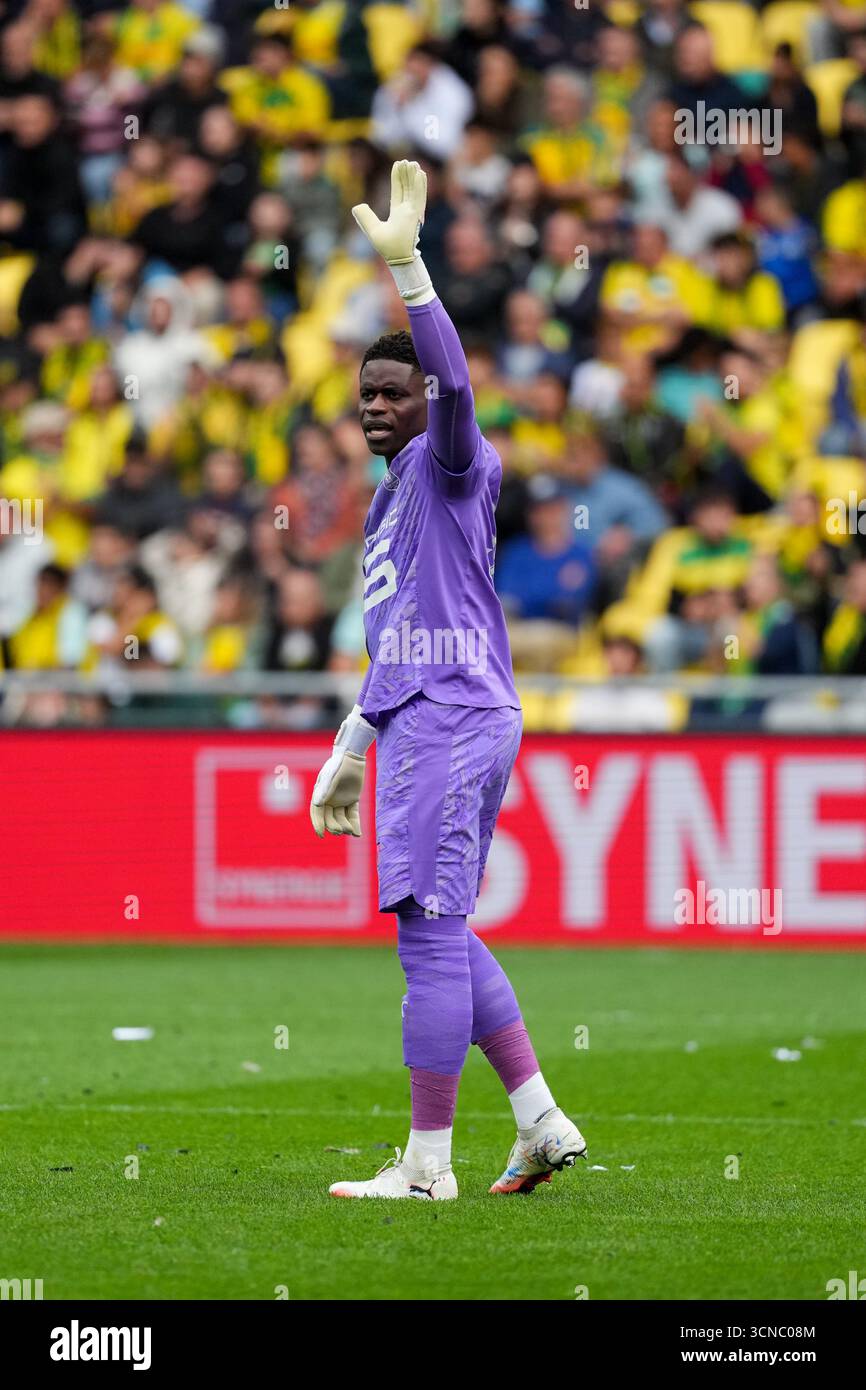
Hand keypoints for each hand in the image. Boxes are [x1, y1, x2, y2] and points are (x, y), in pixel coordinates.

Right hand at [309, 705, 375, 836]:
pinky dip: (355, 824)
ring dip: (346, 826)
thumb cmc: (338, 765)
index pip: (317, 813)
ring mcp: (341, 800)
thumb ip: (323, 790)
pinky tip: (358, 834)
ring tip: (351, 831)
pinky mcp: (352, 799)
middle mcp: (329, 799)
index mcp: (320, 795)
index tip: (321, 835)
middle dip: (334, 826)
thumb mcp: (330, 777)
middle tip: (341, 831)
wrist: (352, 756)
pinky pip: (353, 814)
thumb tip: (316, 805)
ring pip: (342, 818)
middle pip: (330, 818)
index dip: (318, 824)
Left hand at [352, 159, 426, 265]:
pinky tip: (420, 173)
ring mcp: (413, 212)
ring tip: (413, 163)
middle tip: (406, 160)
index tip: (398, 165)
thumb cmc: (387, 247)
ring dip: (414, 176)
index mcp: (398, 214)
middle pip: (407, 188)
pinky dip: (420, 185)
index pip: (398, 192)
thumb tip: (357, 205)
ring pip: (414, 189)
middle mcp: (407, 211)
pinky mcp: (416, 214)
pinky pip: (419, 196)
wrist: (398, 257)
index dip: (398, 178)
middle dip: (407, 174)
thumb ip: (364, 217)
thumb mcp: (372, 230)